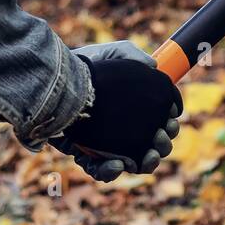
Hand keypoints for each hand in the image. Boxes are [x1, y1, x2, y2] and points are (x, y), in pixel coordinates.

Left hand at [55, 41, 182, 181]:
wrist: (53, 78)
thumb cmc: (83, 64)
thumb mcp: (111, 53)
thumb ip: (133, 55)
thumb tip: (154, 66)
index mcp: (135, 111)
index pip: (160, 124)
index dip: (169, 127)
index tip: (170, 122)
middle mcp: (122, 129)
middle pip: (152, 146)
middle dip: (162, 146)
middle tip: (160, 138)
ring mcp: (104, 144)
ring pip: (132, 164)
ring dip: (146, 163)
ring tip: (148, 157)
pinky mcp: (84, 153)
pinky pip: (100, 170)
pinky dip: (111, 171)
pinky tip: (117, 164)